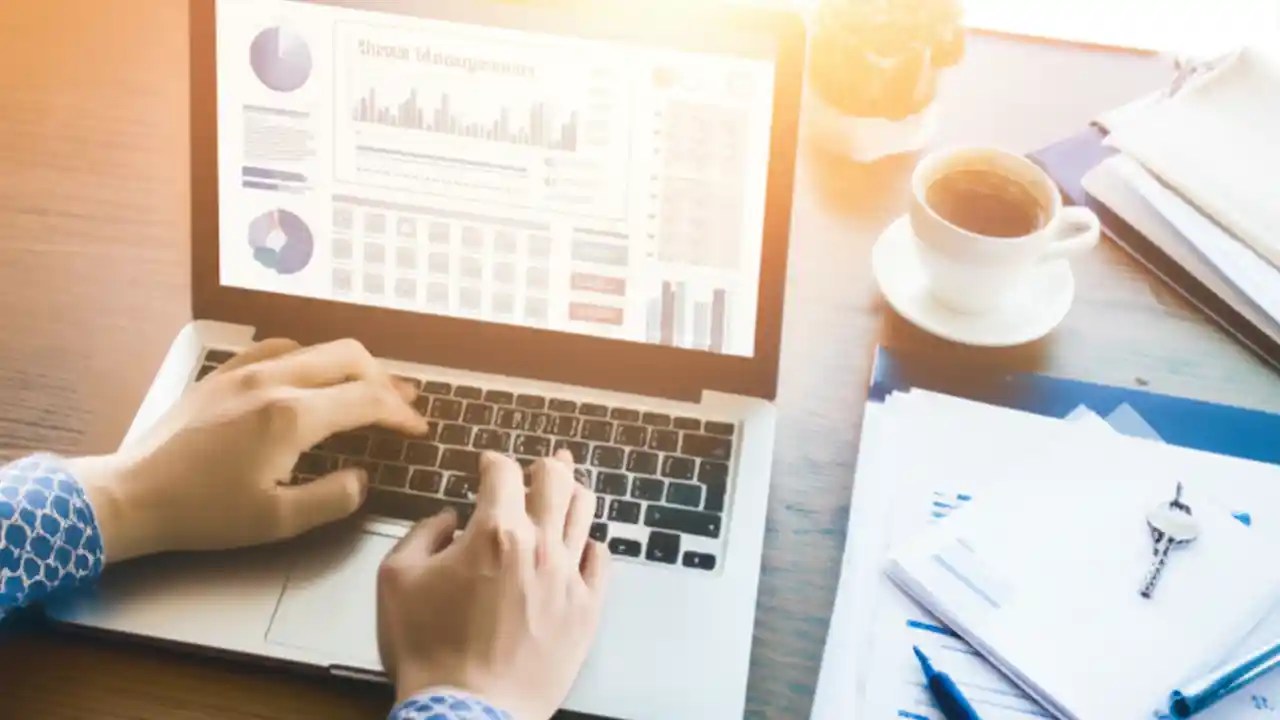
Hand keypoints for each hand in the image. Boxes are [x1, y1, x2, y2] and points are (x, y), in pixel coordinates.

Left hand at [72, 338, 427, 562]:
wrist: (132, 495)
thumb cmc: (203, 513)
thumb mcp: (277, 521)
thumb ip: (332, 498)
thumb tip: (361, 479)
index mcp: (293, 416)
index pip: (367, 399)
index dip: (400, 413)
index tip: (418, 429)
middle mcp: (274, 380)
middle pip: (350, 358)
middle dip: (385, 379)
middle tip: (405, 403)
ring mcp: (245, 371)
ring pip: (316, 348)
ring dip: (351, 366)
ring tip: (368, 386)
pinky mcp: (222, 375)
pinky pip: (277, 348)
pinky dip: (308, 357)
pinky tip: (311, 372)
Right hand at [377, 451, 610, 719]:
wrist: (469, 711)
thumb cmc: (428, 649)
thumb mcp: (396, 581)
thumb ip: (421, 534)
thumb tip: (447, 520)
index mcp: (495, 531)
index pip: (503, 472)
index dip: (494, 462)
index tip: (488, 464)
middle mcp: (540, 546)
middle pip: (556, 480)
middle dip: (545, 466)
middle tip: (541, 465)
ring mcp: (569, 577)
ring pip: (585, 512)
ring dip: (574, 493)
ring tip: (569, 488)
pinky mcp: (587, 609)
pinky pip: (600, 561)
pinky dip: (590, 544)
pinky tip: (582, 544)